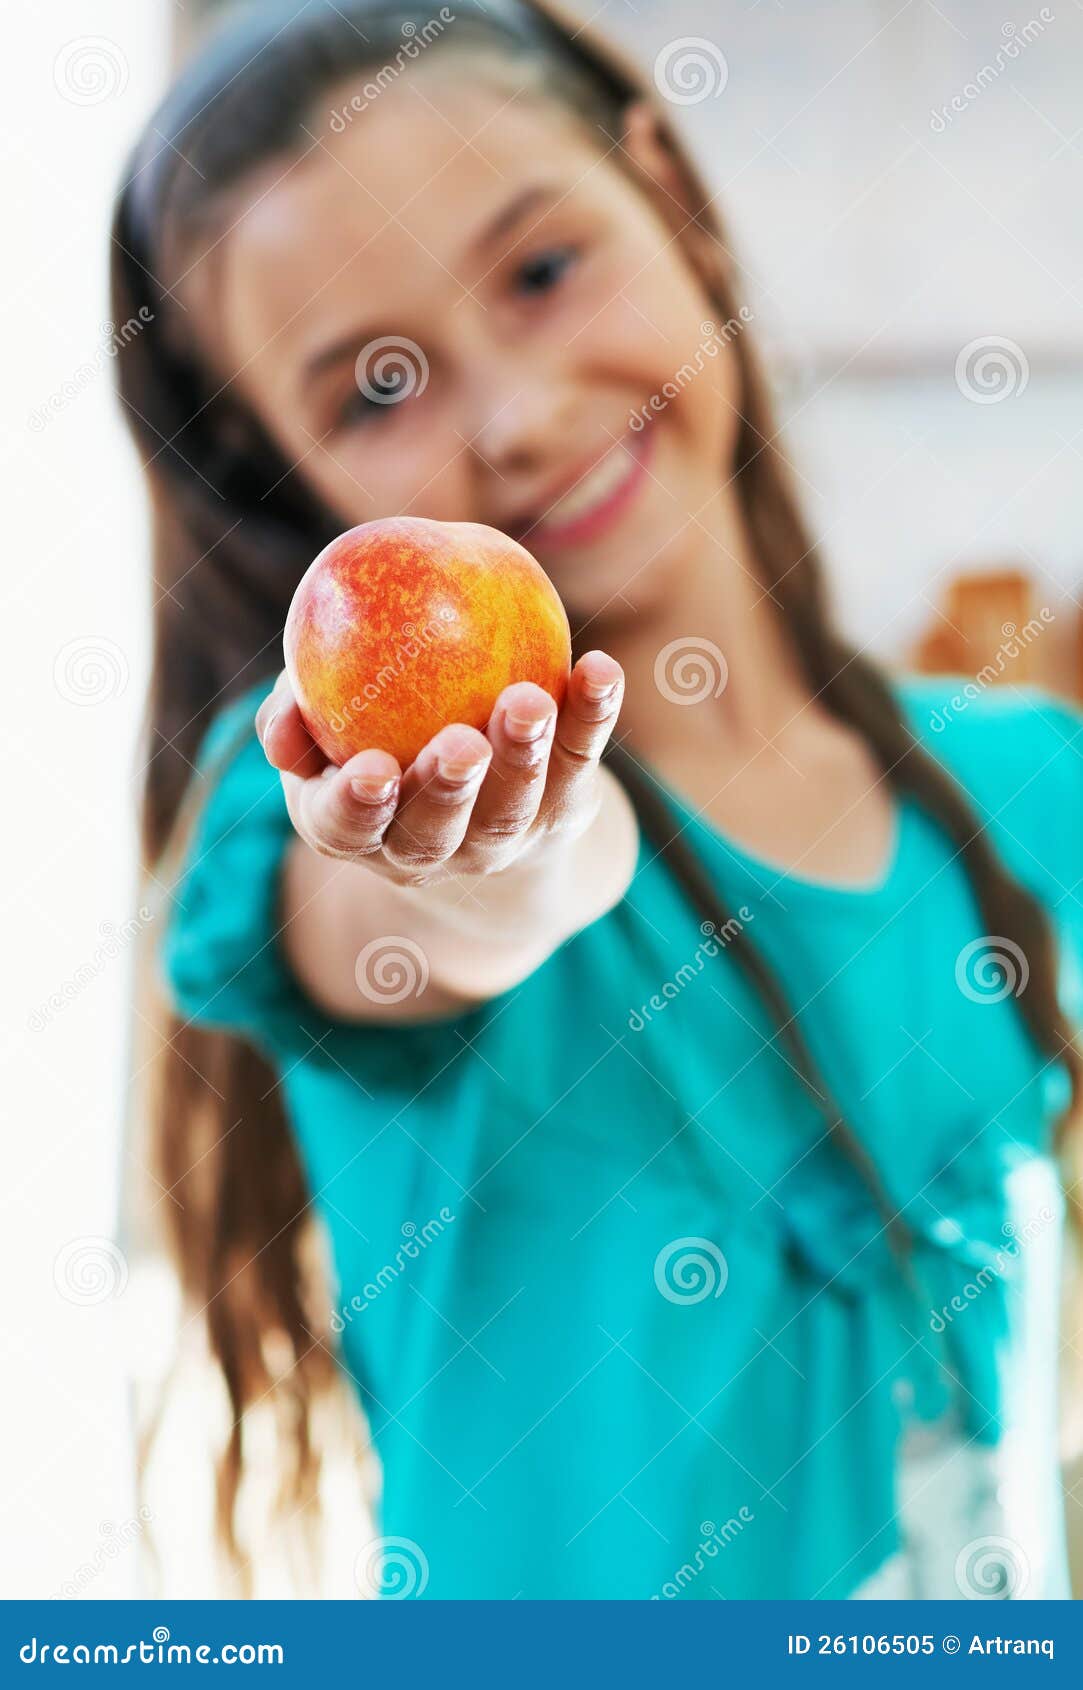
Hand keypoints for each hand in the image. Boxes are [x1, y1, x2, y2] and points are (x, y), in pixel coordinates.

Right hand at [255, 651, 624, 886]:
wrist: (471, 805)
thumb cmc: (373, 739)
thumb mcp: (323, 732)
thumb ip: (297, 712)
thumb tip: (285, 711)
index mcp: (357, 832)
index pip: (346, 829)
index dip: (357, 807)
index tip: (373, 770)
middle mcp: (427, 850)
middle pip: (436, 832)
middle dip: (449, 789)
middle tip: (462, 743)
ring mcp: (498, 841)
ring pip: (510, 810)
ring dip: (523, 756)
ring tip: (528, 703)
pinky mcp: (559, 813)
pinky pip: (579, 763)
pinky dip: (592, 717)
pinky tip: (599, 670)